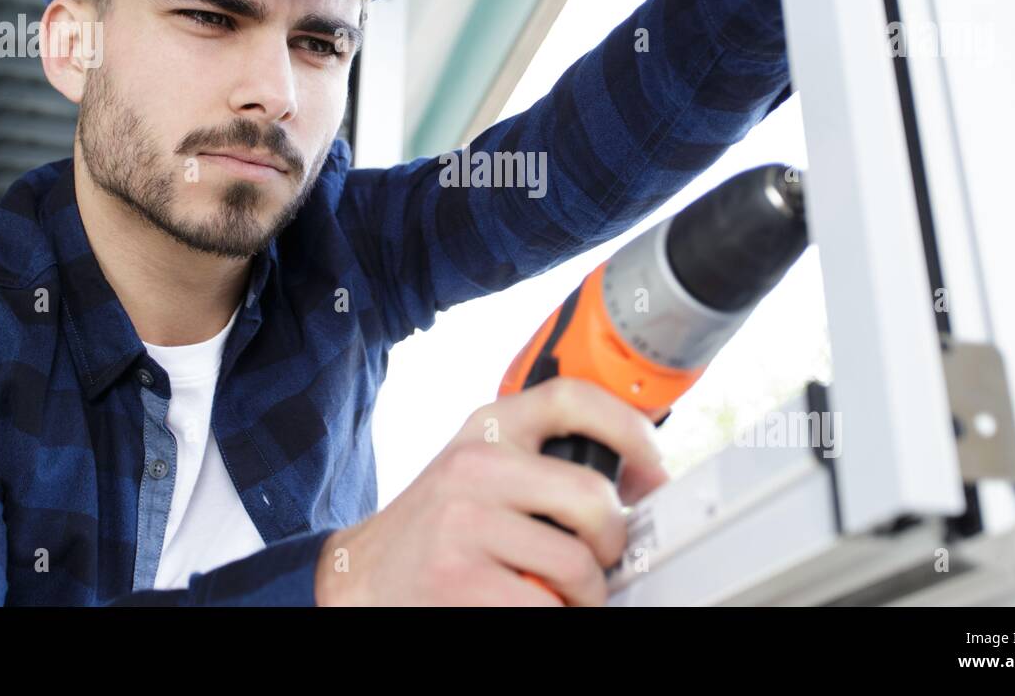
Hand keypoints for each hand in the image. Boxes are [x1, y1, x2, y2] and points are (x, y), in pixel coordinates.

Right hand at [314, 377, 669, 605]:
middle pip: (591, 496)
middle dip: (613, 541)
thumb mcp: (480, 471)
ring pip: (577, 564)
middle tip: (603, 560)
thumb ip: (537, 464)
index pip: (572, 398)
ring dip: (586, 595)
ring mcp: (464, 522)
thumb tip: (629, 483)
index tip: (653, 466)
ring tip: (563, 594)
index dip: (629, 428)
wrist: (361, 576)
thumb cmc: (435, 528)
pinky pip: (546, 606)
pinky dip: (555, 615)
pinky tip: (534, 606)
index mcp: (489, 428)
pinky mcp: (458, 579)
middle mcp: (476, 465)